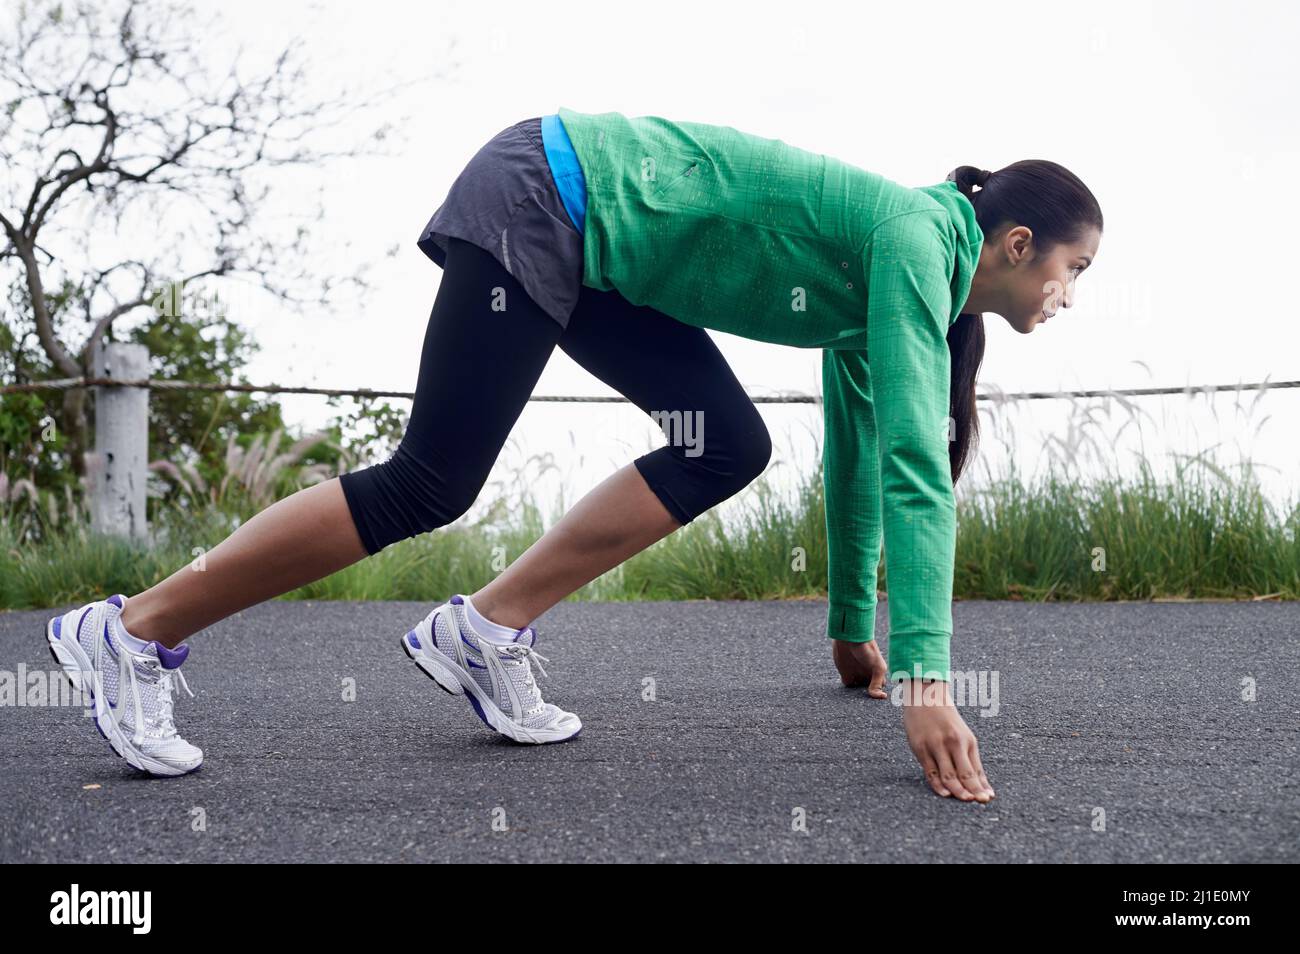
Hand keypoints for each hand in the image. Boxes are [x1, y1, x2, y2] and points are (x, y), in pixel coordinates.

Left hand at [832, 638, 888, 697]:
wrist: (851, 638)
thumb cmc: (868, 650)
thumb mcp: (878, 667)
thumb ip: (878, 682)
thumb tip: (881, 696)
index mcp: (878, 673)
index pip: (881, 688)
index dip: (880, 693)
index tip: (880, 698)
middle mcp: (867, 676)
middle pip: (869, 690)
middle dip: (868, 695)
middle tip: (868, 698)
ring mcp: (856, 676)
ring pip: (858, 690)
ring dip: (858, 694)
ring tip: (860, 693)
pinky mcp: (845, 675)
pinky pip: (848, 686)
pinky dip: (849, 689)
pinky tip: (851, 689)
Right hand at [899, 678, 994, 802]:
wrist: (925, 695)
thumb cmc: (945, 719)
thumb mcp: (961, 735)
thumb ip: (968, 758)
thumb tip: (979, 783)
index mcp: (966, 741)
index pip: (975, 769)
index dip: (982, 785)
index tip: (988, 798)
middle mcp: (952, 743)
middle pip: (964, 773)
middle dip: (973, 790)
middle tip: (980, 802)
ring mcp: (935, 745)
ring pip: (948, 774)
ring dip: (957, 790)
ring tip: (965, 800)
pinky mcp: (920, 747)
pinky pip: (930, 771)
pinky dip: (937, 784)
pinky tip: (945, 793)